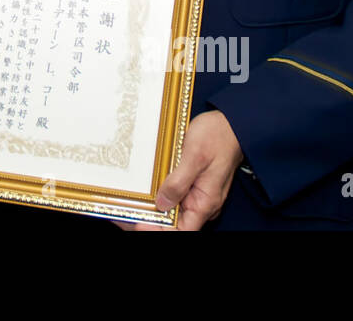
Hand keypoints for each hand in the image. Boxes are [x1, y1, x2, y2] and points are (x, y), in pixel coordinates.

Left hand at [125, 110, 242, 230]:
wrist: (229, 122)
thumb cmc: (217, 136)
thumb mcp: (194, 156)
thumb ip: (179, 182)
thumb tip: (162, 204)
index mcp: (205, 202)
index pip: (182, 230)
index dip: (160, 230)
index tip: (140, 222)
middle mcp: (201, 203)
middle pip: (173, 223)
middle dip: (150, 220)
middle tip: (123, 214)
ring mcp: (195, 195)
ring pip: (171, 211)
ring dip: (151, 210)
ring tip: (127, 205)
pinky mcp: (189, 184)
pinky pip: (172, 196)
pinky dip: (157, 197)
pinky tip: (141, 192)